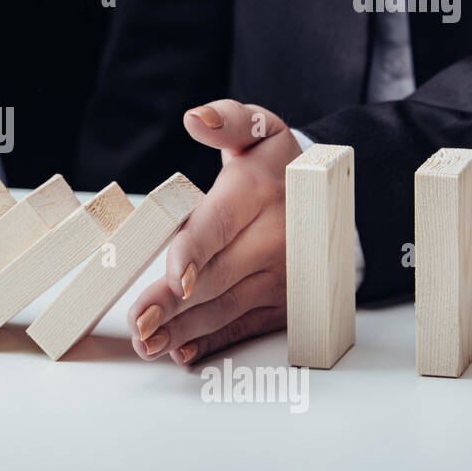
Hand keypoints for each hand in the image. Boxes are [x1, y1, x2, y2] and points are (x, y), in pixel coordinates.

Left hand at [128, 99, 299, 364]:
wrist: (333, 200)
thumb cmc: (279, 165)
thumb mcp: (260, 129)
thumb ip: (228, 121)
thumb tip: (196, 118)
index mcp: (260, 194)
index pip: (221, 225)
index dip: (196, 252)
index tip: (176, 277)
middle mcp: (275, 241)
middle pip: (216, 277)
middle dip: (173, 303)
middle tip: (138, 322)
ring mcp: (281, 278)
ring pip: (226, 309)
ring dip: (184, 330)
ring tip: (146, 343)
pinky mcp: (284, 305)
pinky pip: (244, 328)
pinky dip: (211, 342)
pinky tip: (181, 352)